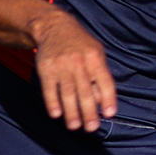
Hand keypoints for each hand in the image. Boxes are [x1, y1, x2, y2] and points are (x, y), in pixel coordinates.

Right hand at [30, 9, 117, 132]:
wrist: (54, 27)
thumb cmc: (81, 45)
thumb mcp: (96, 53)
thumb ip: (100, 75)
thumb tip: (102, 101)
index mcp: (95, 58)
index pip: (105, 81)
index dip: (108, 99)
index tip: (110, 114)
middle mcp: (79, 62)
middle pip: (85, 91)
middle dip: (89, 111)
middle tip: (91, 128)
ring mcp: (61, 65)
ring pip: (67, 93)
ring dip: (71, 112)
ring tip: (75, 126)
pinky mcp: (45, 68)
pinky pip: (49, 89)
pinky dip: (52, 102)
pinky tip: (56, 115)